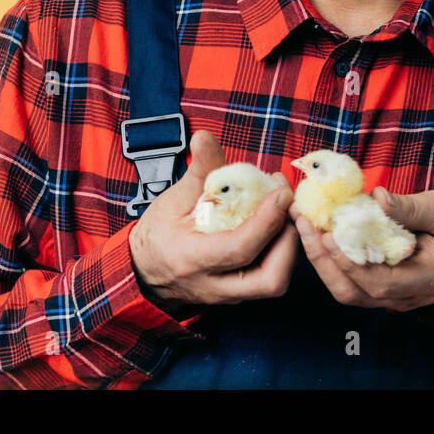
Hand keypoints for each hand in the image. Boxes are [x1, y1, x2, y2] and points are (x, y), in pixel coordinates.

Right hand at [130, 130, 297, 310]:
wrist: (145, 270)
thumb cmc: (158, 233)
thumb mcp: (174, 198)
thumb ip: (198, 170)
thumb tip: (205, 137)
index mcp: (191, 259)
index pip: (239, 248)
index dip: (267, 220)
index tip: (281, 193)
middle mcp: (213, 285)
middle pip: (269, 279)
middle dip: (288, 242)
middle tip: (288, 206)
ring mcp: (227, 296)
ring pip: (273, 283)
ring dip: (288, 248)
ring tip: (284, 214)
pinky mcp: (237, 294)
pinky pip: (268, 279)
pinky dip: (279, 253)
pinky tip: (276, 226)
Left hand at [287, 186, 433, 311]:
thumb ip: (413, 208)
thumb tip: (377, 198)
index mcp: (427, 278)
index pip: (381, 281)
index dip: (352, 262)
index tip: (329, 234)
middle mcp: (404, 296)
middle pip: (353, 291)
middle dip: (324, 258)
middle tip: (304, 223)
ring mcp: (390, 298)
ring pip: (346, 290)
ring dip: (321, 260)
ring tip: (305, 226)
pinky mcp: (379, 290)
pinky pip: (348, 283)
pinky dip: (329, 261)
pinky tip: (317, 235)